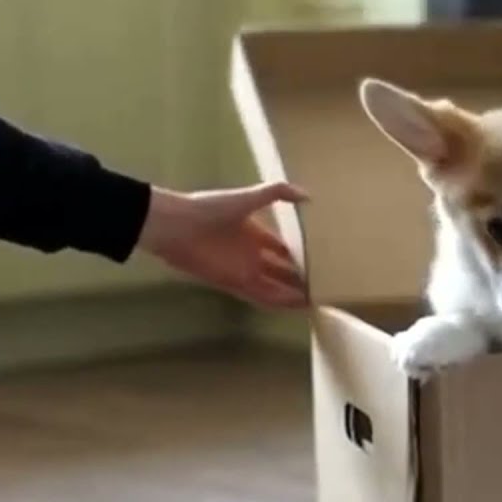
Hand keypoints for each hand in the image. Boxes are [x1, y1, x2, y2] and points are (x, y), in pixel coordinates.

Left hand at [137, 181, 309, 307]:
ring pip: (274, 286)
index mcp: (253, 233)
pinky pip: (261, 296)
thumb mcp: (247, 197)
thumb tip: (309, 196)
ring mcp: (242, 270)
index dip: (298, 254)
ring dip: (292, 294)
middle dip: (299, 277)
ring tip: (317, 300)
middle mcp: (250, 254)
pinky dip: (278, 302)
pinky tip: (297, 306)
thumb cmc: (210, 209)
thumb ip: (277, 194)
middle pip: (280, 270)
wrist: (176, 226)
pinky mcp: (233, 284)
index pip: (281, 248)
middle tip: (325, 285)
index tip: (320, 261)